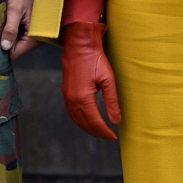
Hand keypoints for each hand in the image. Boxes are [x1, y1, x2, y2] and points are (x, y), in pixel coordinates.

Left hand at [1, 0, 38, 59]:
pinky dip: (14, 35)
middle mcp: (37, 39)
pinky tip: (9, 26)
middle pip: (17, 51)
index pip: (16, 53)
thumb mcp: (14, 11)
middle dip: (7, 43)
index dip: (4, 48)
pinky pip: (21, 40)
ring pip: (18, 46)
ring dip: (10, 38)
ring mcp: (36, 36)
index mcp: (34, 36)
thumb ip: (11, 29)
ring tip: (3, 27)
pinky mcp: (33, 32)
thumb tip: (5, 47)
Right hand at [61, 22, 120, 140]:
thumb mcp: (108, 80)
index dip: (105, 131)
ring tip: (100, 132)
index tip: (114, 137)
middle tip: (109, 137)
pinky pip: (72, 113)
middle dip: (97, 132)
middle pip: (85, 124)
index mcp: (83, 98)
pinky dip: (80, 121)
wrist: (79, 45)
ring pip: (77, 120)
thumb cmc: (96, 60)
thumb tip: (116, 121)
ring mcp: (67, 97)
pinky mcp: (66, 93)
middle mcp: (72, 100)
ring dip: (88, 128)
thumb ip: (112, 102)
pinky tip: (88, 121)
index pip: (95, 122)